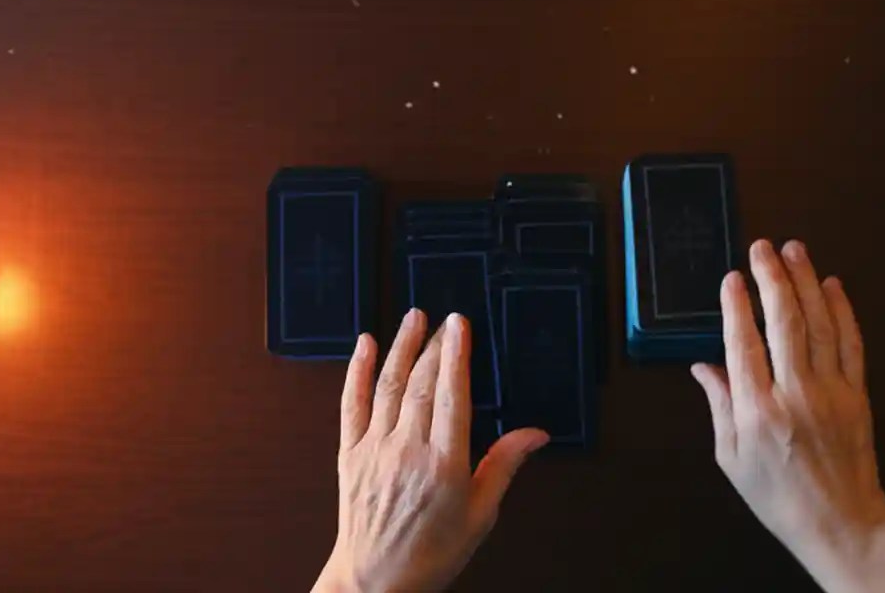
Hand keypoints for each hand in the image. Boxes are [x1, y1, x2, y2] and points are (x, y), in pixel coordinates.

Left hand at [315, 310, 549, 592]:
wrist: (374, 581)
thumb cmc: (430, 553)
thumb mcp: (480, 515)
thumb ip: (504, 466)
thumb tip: (535, 434)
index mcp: (444, 464)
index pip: (452, 395)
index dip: (456, 355)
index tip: (461, 325)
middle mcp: (407, 450)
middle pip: (423, 384)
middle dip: (436, 346)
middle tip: (446, 319)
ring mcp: (374, 449)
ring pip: (389, 385)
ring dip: (402, 346)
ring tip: (414, 318)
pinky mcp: (350, 454)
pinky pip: (352, 404)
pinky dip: (357, 371)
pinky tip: (365, 345)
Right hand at [691, 240, 884, 592]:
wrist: (839, 521)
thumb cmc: (777, 495)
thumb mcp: (731, 457)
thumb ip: (719, 406)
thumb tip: (704, 366)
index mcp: (756, 411)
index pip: (744, 344)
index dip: (737, 307)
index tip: (732, 278)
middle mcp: (794, 394)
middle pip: (784, 323)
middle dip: (772, 279)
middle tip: (763, 247)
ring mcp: (831, 391)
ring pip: (818, 324)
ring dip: (806, 282)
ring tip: (795, 250)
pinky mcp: (857, 393)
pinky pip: (850, 343)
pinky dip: (842, 311)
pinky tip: (832, 285)